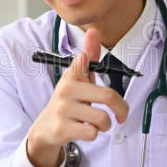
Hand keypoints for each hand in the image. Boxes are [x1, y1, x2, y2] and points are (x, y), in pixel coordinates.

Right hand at [26, 27, 128, 166]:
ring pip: (102, 119)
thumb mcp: (78, 80)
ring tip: (97, 123)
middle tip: (120, 115)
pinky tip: (86, 130)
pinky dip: (94, 134)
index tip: (93, 32)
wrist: (46, 128)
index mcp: (72, 77)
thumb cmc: (69, 102)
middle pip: (108, 96)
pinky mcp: (62, 128)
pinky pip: (92, 133)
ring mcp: (63, 110)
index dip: (89, 49)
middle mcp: (66, 90)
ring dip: (105, 125)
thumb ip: (89, 58)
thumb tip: (94, 31)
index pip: (83, 61)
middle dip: (121, 109)